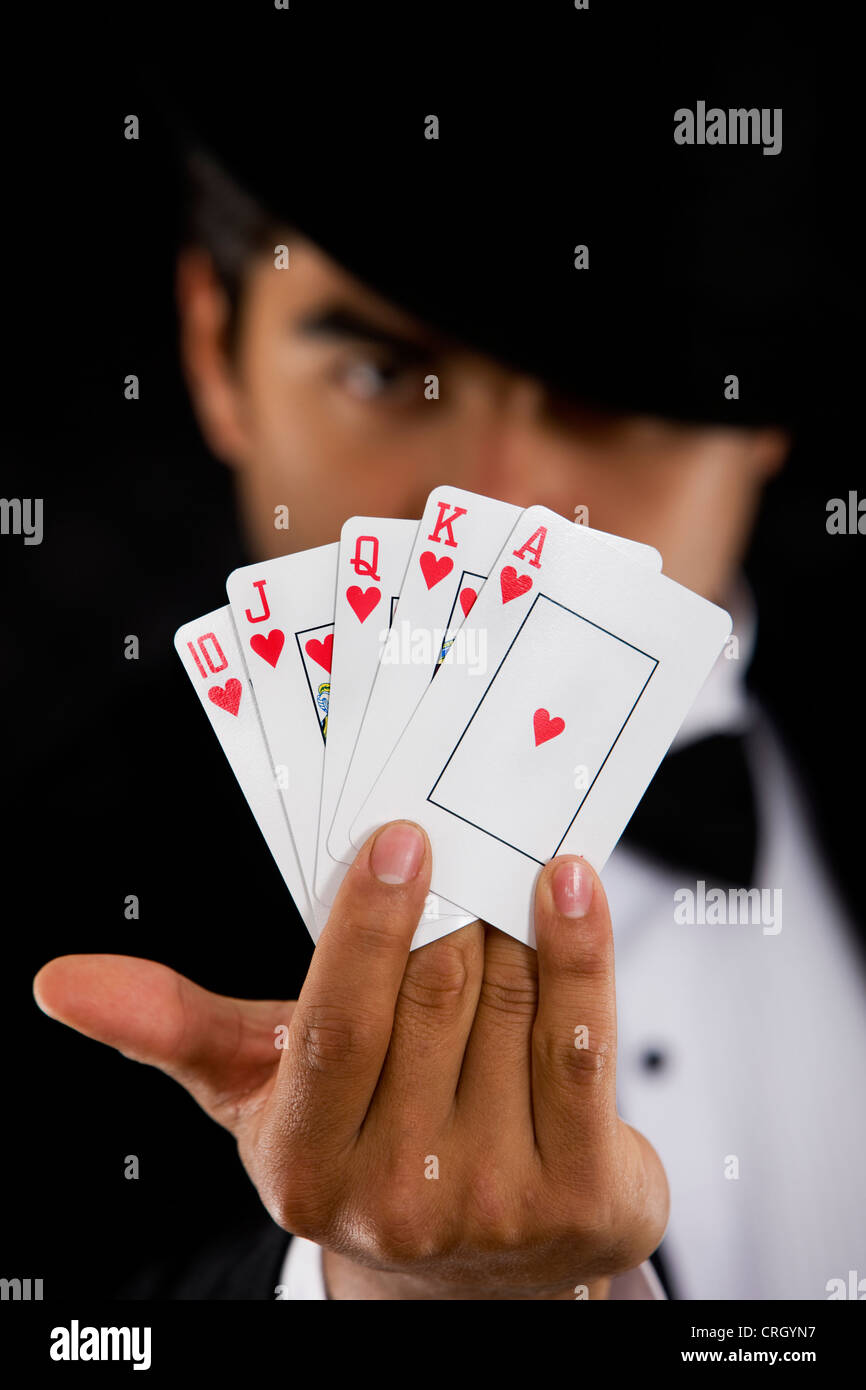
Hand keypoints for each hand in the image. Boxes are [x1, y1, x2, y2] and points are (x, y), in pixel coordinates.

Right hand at [33, 821, 667, 1299]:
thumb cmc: (359, 1147)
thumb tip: (61, 981)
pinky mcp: (584, 1195)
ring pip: (513, 1004)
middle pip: (437, 996)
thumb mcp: (261, 1096)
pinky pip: (584, 1045)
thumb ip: (173, 1028)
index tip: (398, 838)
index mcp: (305, 1162)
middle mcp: (398, 1193)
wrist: (473, 1267)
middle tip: (466, 837)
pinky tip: (570, 888)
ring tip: (514, 868)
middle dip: (454, 907)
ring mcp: (496, 1199)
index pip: (336, 1026)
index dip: (369, 926)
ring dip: (517, 920)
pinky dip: (582, 952)